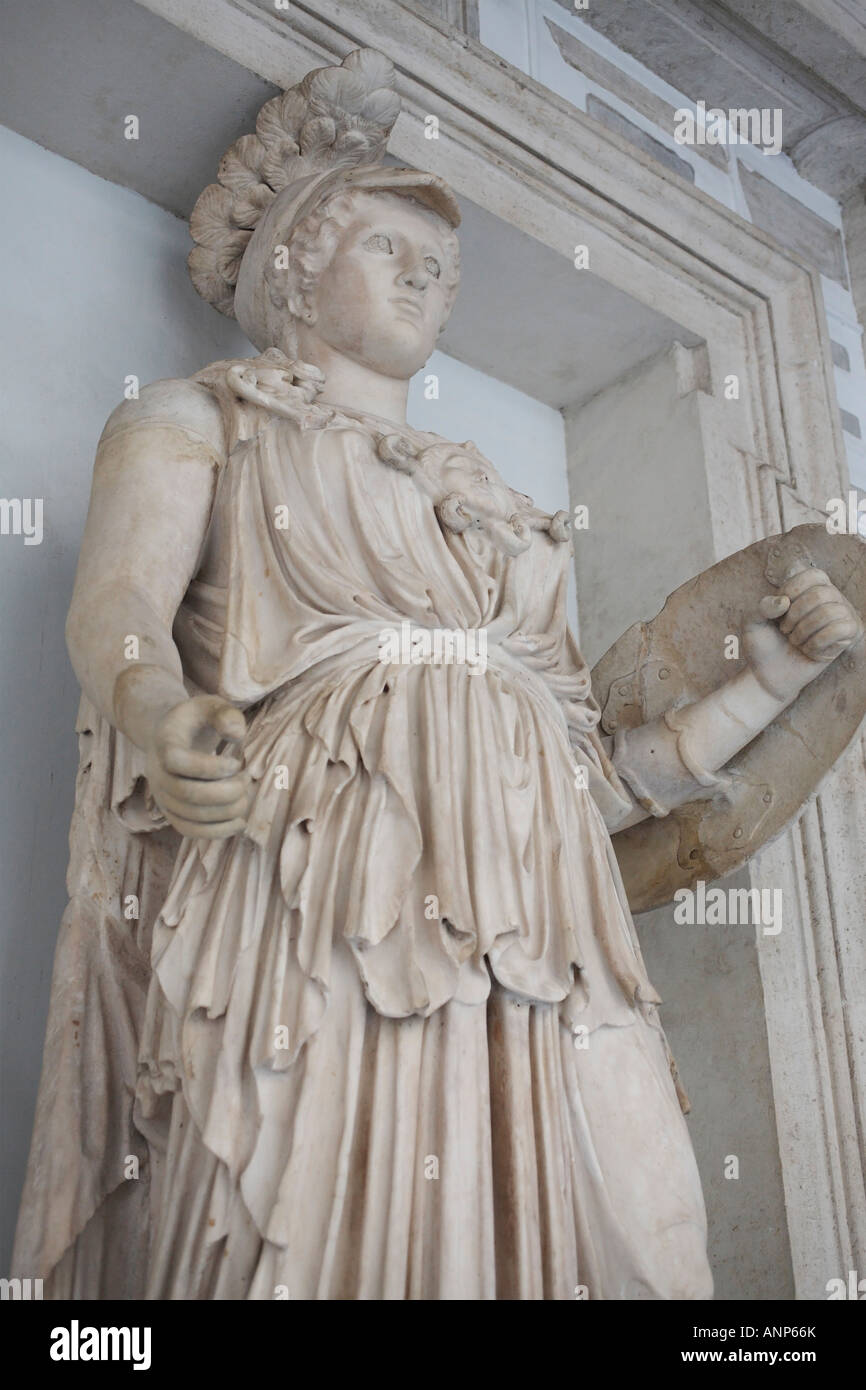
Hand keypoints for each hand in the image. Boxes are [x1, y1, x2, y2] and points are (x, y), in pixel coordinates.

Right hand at [146, 694, 250, 838]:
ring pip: (191, 816)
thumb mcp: (210, 705)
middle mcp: (158, 773)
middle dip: (227, 792)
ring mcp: (162, 796)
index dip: (213, 767)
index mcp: (165, 743)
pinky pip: (190, 831)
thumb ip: (226, 714)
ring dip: (226, 811)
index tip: (236, 762)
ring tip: (244, 796)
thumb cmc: (195, 720)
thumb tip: (237, 734)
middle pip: (188, 794)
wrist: (168, 737)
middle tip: (246, 781)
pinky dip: (217, 832)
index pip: (179, 762)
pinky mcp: (171, 813)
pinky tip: (239, 822)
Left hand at [744, 567, 862, 700]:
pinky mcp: (848, 635)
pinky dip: (817, 643)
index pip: (812, 575)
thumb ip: (763, 606)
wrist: (768, 674)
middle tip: (785, 630)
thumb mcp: (753, 620)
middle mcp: (830, 597)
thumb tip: (784, 602)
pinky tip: (809, 650)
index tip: (779, 611)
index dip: (792, 591)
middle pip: (820, 595)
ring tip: (796, 641)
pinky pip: (840, 630)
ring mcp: (842, 615)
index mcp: (810, 586)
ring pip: (830, 612)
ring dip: (805, 631)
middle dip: (796, 616)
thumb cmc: (763, 643)